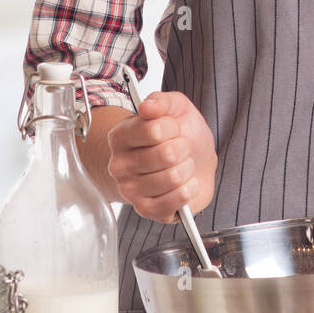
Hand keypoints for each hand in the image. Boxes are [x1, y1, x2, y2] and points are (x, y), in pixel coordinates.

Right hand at [106, 91, 217, 223]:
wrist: (194, 161)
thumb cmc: (181, 135)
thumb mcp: (176, 108)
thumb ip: (162, 102)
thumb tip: (147, 106)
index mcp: (120, 136)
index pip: (153, 129)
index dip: (174, 127)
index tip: (174, 127)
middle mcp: (119, 165)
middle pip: (166, 154)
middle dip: (184, 148)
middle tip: (181, 148)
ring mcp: (130, 190)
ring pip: (173, 177)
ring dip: (188, 168)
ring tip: (183, 165)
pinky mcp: (146, 210)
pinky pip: (177, 199)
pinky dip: (190, 189)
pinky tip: (186, 184)